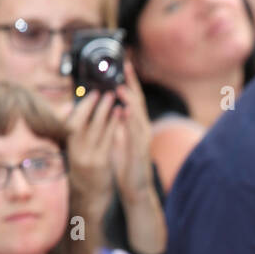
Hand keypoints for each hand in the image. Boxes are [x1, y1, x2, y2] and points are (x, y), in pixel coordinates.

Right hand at [66, 89, 118, 216]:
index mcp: (69, 148)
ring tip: (113, 99)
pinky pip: (108, 141)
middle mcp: (76, 153)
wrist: (91, 196)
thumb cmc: (86, 168)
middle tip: (105, 92)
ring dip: (105, 113)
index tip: (90, 94)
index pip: (72, 123)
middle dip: (94, 107)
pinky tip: (119, 115)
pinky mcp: (101, 164)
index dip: (81, 108)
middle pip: (83, 125)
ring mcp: (88, 159)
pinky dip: (113, 126)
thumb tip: (73, 108)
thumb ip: (78, 133)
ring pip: (96, 131)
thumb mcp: (78, 150)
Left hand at [109, 63, 156, 205]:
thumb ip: (117, 125)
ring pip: (137, 115)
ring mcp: (142, 139)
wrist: (136, 189)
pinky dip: (130, 120)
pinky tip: (125, 111)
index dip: (130, 82)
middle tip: (125, 66)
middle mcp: (142, 129)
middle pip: (139, 101)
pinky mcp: (139, 150)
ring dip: (130, 100)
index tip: (125, 65)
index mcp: (137, 126)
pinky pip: (134, 132)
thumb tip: (112, 110)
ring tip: (121, 86)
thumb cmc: (126, 166)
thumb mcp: (120, 140)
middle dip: (132, 84)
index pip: (134, 99)